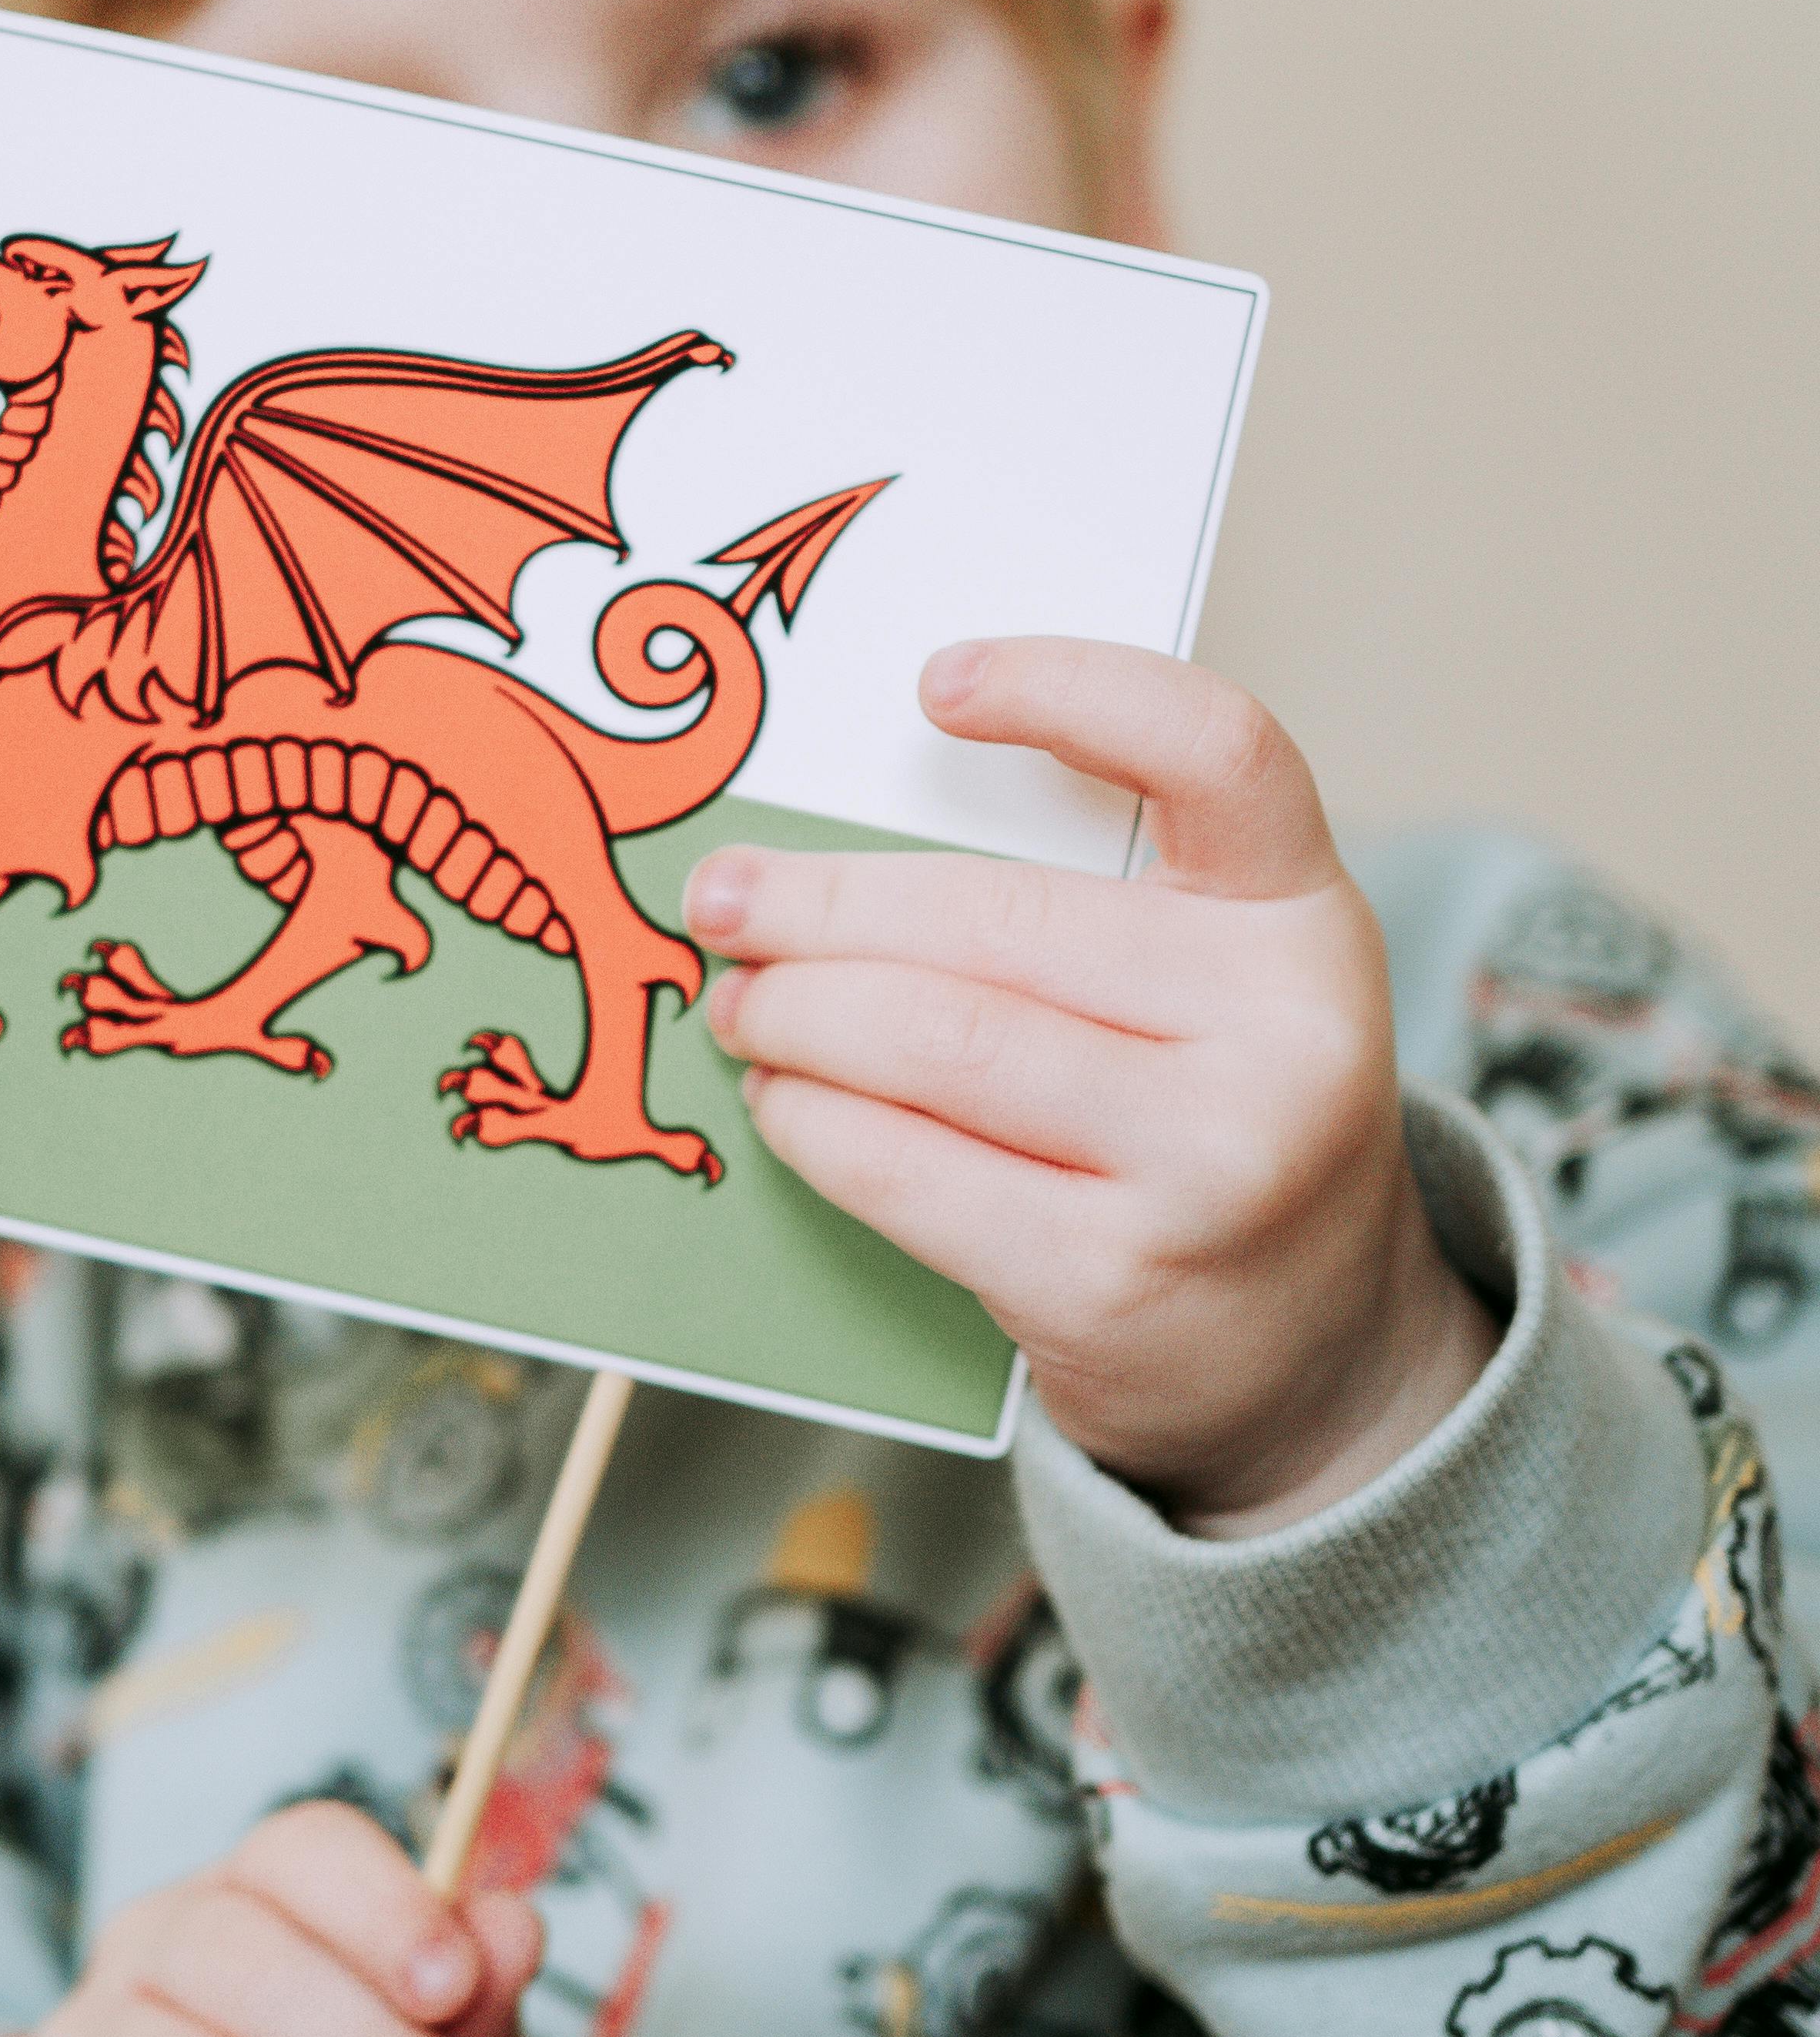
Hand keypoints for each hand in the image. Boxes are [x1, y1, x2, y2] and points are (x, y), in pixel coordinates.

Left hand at [690, 638, 1499, 1529]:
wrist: (1311, 1352)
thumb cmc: (1211, 1128)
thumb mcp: (1211, 992)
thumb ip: (1088, 908)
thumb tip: (832, 858)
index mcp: (1302, 920)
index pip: (1215, 752)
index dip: (1072, 688)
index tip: (937, 685)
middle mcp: (1278, 1034)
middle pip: (998, 919)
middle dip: (822, 907)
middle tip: (724, 900)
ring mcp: (1203, 1166)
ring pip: (934, 1041)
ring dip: (795, 1016)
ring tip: (740, 1006)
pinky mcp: (1108, 1280)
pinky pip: (908, 1171)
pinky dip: (815, 1125)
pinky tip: (785, 1102)